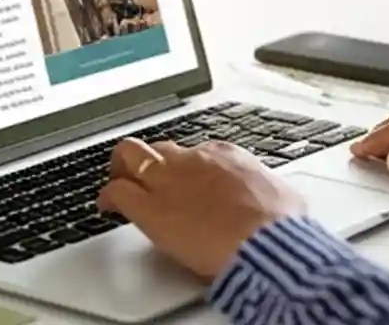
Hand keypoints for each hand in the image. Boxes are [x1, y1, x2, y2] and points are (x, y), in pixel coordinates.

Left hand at [97, 138, 305, 278]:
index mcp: (226, 156)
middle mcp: (194, 160)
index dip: (185, 166)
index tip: (185, 179)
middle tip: (141, 172)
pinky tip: (106, 206)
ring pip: (131, 156)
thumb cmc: (278, 225)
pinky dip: (108, 196)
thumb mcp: (282, 197)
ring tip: (118, 182)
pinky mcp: (149, 207)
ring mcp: (168, 180)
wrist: (265, 241)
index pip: (195, 152)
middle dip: (148, 157)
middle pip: (160, 146)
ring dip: (123, 169)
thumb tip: (277, 200)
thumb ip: (267, 194)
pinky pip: (118, 191)